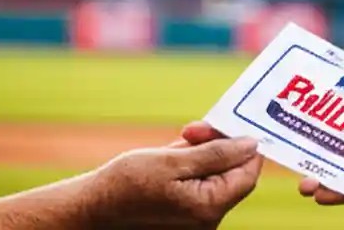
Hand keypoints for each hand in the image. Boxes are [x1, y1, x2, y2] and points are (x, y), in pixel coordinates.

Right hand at [86, 133, 262, 228]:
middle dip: (216, 146)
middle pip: (231, 174)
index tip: (224, 124)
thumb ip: (216, 153)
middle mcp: (208, 220)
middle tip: (190, 130)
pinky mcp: (184, 219)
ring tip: (177, 143)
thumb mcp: (172, 160)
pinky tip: (171, 158)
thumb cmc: (127, 184)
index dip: (242, 145)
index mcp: (209, 207)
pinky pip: (199, 187)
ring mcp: (196, 222)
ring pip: (214, 178)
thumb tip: (251, 145)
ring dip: (201, 155)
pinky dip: (191, 169)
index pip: (248, 172)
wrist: (92, 208)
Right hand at [298, 66, 343, 205]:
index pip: (335, 113)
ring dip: (321, 180)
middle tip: (288, 153)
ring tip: (305, 187)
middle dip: (309, 152)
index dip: (314, 113)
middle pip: (330, 146)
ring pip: (340, 172)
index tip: (293, 113)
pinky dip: (343, 192)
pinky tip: (325, 196)